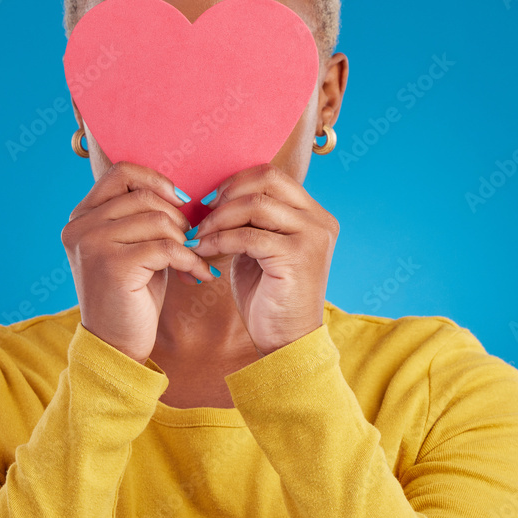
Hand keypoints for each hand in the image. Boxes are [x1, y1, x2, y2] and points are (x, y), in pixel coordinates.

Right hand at [61, 161, 216, 363]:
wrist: (116, 344)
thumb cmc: (130, 295)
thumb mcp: (132, 247)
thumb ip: (142, 217)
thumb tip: (181, 192)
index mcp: (81, 216)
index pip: (123, 172)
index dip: (157, 181)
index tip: (181, 202)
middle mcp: (80, 226)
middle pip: (145, 197)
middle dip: (177, 218)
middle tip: (192, 241)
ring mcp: (93, 244)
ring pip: (158, 220)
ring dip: (185, 240)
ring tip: (192, 259)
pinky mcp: (113, 265)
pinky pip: (167, 248)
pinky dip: (190, 260)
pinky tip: (198, 275)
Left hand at [192, 163, 339, 355]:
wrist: (287, 341)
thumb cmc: (269, 298)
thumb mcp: (261, 250)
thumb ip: (251, 223)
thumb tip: (218, 197)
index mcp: (314, 215)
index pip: (272, 176)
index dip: (236, 182)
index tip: (210, 201)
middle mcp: (319, 221)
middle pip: (266, 180)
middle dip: (227, 194)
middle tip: (201, 215)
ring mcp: (312, 237)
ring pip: (255, 204)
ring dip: (219, 218)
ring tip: (198, 236)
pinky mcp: (297, 257)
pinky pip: (248, 236)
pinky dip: (220, 239)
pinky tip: (203, 251)